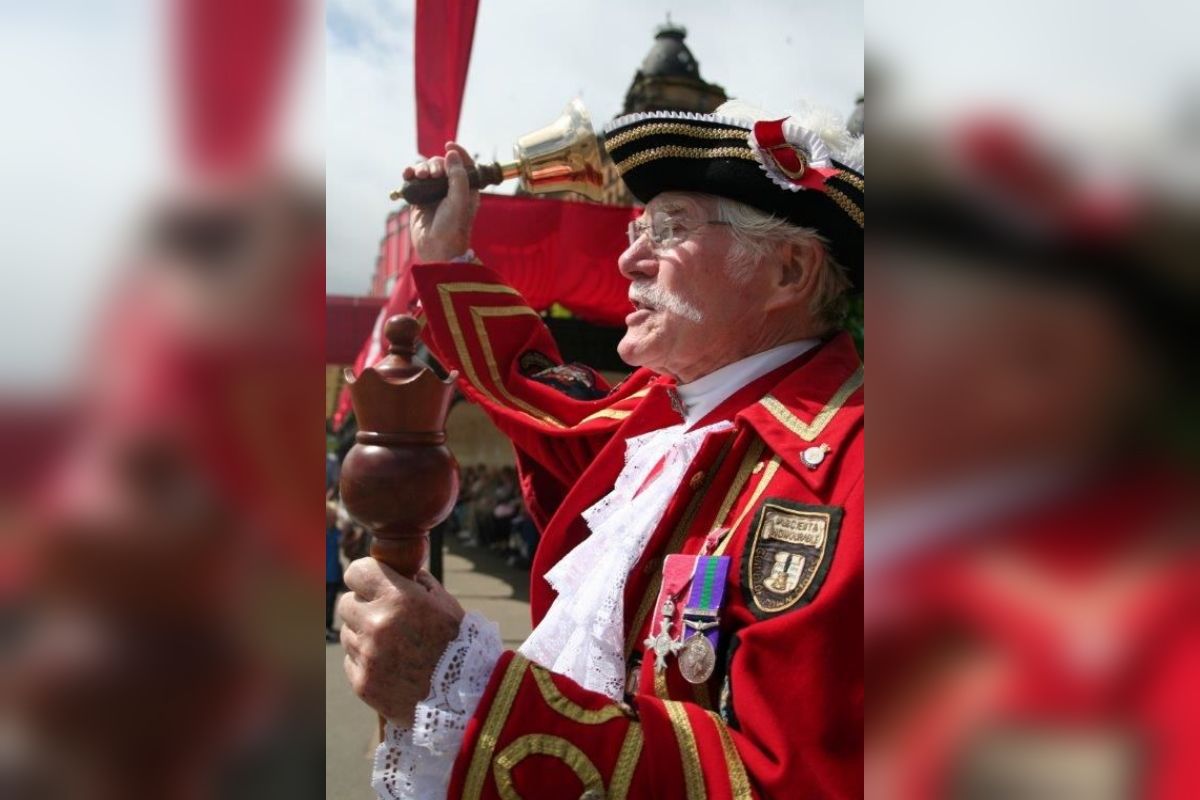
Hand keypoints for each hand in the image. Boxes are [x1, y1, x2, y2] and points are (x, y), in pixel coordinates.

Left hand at [338, 559, 465, 723]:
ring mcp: (367, 656)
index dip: (365, 576)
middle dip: (362, 606)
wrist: (466, 698)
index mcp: (399, 598)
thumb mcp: (445, 603)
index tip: (371, 583)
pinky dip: (364, 662)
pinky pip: (351, 662)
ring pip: (347, 634)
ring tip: (392, 646)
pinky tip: (389, 666)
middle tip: (383, 617)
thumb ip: (417, 582)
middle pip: (346, 603)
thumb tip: (395, 569)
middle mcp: (377, 624)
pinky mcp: (362, 683)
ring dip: (363, 635)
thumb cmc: (459, 645)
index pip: (356, 572)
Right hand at [404, 142, 480, 262]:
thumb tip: (451, 153)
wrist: (437, 250)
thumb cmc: (453, 227)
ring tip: (419, 176)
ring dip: (421, 168)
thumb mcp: (460, 200)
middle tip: (431, 174)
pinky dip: (409, 175)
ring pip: (426, 171)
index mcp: (466, 189)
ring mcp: (433, 194)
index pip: (464, 164)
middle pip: (442, 164)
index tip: (449, 144)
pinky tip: (407, 174)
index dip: (457, 152)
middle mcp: (450, 189)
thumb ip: (458, 176)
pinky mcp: (419, 199)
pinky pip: (413, 181)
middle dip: (434, 163)